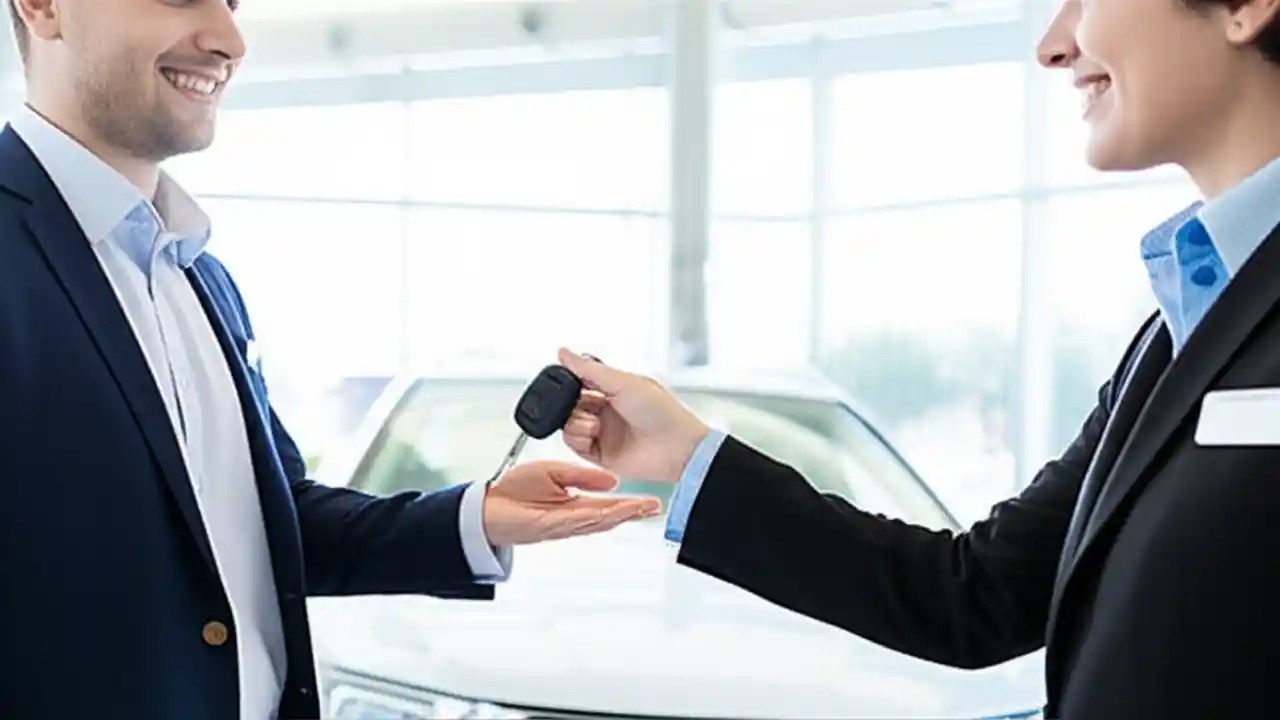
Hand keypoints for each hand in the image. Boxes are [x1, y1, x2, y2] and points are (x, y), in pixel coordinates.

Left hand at [482, 460, 660, 545]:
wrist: (485, 506)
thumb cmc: (513, 492)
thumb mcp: (553, 473)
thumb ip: (582, 476)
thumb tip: (611, 480)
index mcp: (574, 505)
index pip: (608, 505)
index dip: (630, 504)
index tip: (650, 501)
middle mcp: (571, 518)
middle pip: (610, 517)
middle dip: (633, 513)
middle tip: (654, 508)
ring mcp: (562, 525)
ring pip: (598, 521)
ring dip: (621, 515)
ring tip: (640, 509)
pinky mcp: (549, 526)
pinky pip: (577, 521)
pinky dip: (596, 517)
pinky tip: (611, 512)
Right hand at [557, 349, 710, 482]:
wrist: (676, 449)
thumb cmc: (662, 413)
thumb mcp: (624, 383)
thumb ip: (591, 370)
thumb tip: (565, 353)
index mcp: (614, 390)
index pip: (581, 382)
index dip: (569, 382)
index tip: (562, 379)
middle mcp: (606, 411)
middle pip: (571, 404)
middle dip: (569, 404)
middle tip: (579, 404)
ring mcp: (602, 433)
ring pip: (569, 424)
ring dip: (576, 422)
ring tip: (594, 424)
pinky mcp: (599, 454)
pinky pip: (574, 445)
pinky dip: (577, 438)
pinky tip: (592, 434)